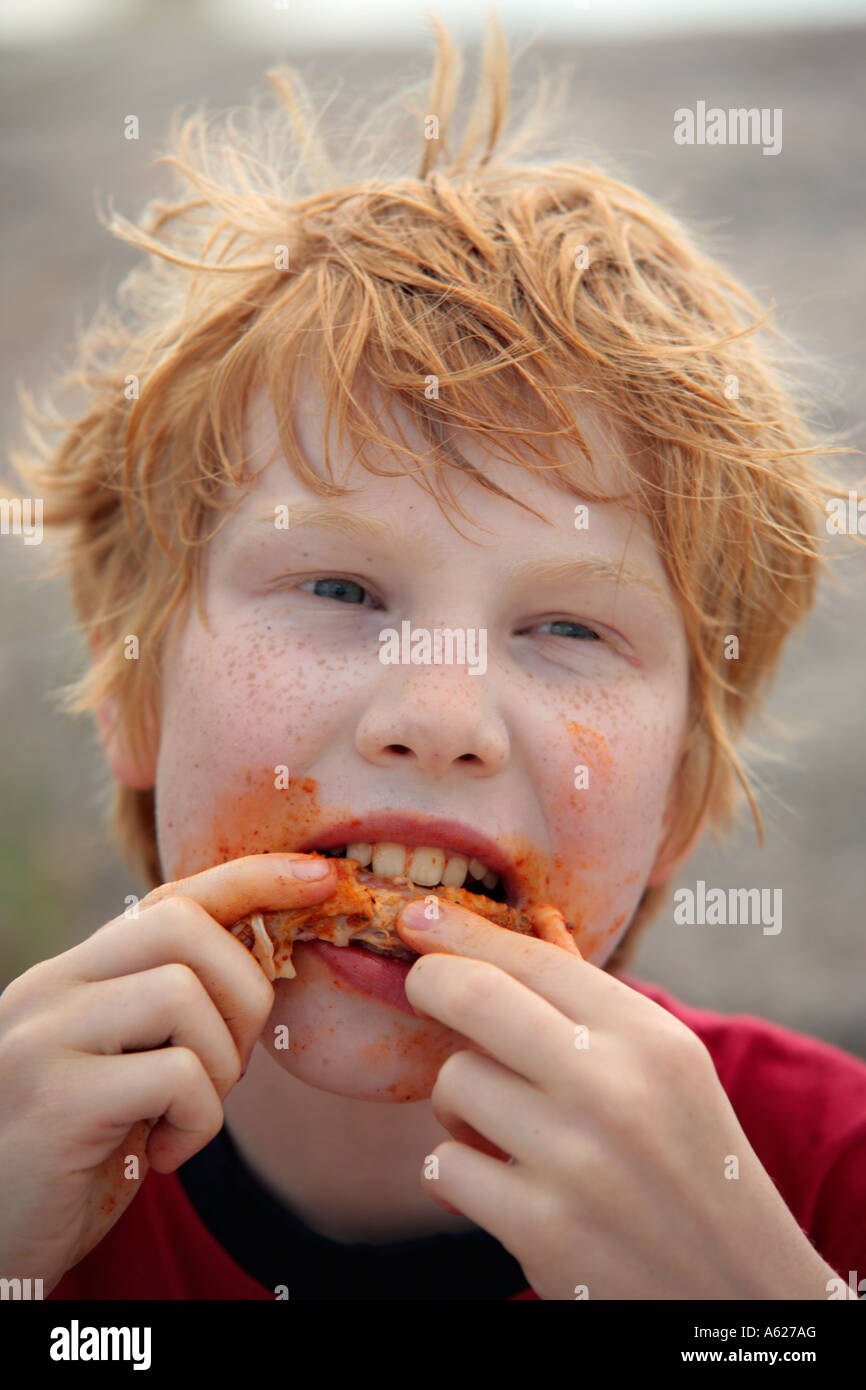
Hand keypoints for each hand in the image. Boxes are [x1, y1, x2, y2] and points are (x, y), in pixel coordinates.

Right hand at [0, 852, 335, 1294]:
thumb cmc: (78, 1159)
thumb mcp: (126, 1068)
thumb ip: (170, 1015)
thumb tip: (269, 961)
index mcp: (71, 976)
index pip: (169, 897)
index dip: (253, 878)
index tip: (321, 877)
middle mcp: (49, 989)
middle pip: (182, 925)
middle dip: (243, 988)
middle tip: (232, 1060)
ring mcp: (44, 1039)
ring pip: (183, 992)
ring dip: (221, 1063)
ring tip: (189, 1115)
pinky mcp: (56, 1100)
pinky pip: (177, 1075)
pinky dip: (200, 1121)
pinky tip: (165, 1155)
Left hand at [397, 898, 842, 1299]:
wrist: (738, 1291)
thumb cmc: (689, 1163)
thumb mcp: (667, 1068)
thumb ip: (593, 1003)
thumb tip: (524, 927)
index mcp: (650, 1039)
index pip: (534, 957)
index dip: (463, 930)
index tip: (421, 917)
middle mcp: (614, 1088)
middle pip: (474, 996)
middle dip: (430, 981)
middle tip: (422, 985)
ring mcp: (575, 1160)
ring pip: (453, 1083)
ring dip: (458, 1103)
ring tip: (499, 1128)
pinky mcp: (541, 1229)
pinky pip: (443, 1165)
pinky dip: (457, 1173)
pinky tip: (497, 1185)